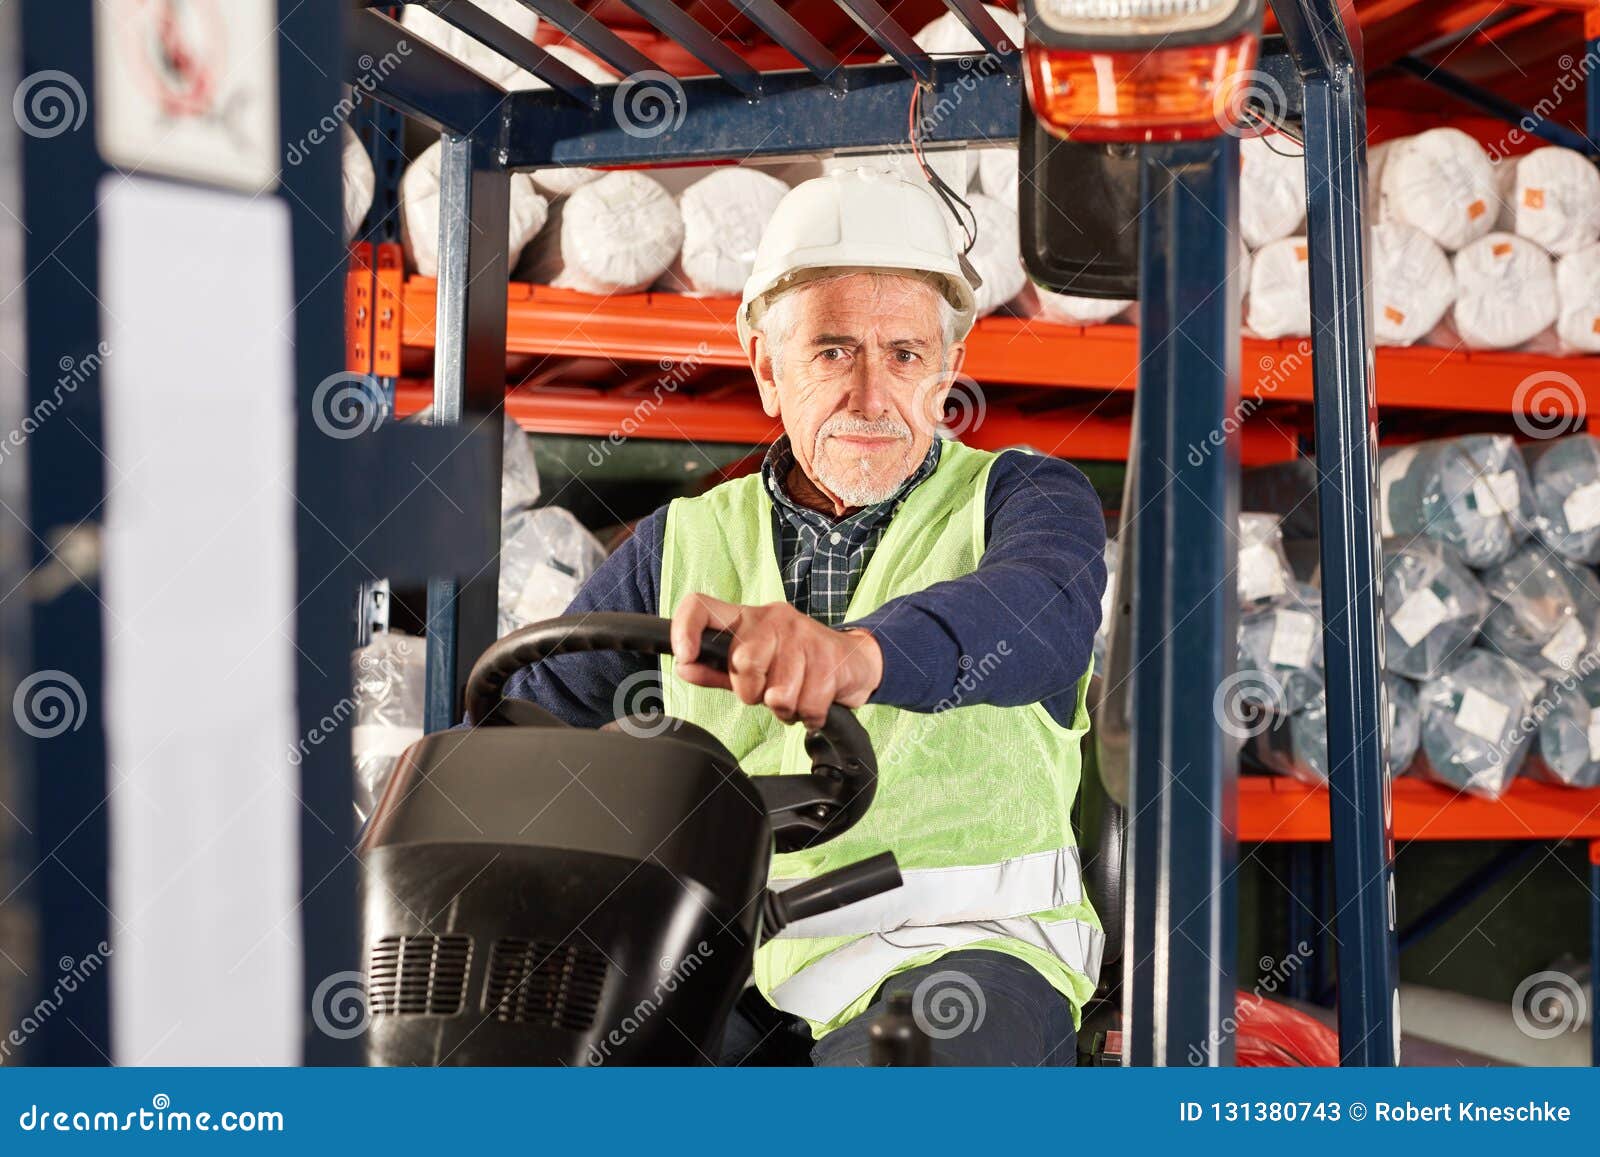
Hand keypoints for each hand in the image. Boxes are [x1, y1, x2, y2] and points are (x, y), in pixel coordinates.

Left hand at [669, 593, 882, 729]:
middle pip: (744, 662)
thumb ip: (715, 670)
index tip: (684, 655)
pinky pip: (808, 705)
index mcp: (746, 619)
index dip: (685, 629)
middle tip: (768, 692)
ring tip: (795, 697)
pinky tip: (814, 701)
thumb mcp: (752, 666)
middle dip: (753, 692)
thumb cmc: (795, 664)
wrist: (854, 661)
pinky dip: (809, 715)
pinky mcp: (830, 657)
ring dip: (786, 709)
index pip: (703, 607)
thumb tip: (683, 666)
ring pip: (779, 692)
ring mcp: (804, 635)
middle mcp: (773, 619)